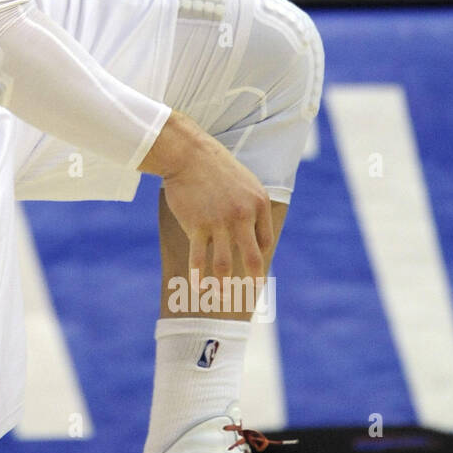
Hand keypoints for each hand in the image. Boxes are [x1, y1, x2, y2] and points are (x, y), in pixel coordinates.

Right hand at [144, 111, 273, 280]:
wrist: (188, 154)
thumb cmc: (215, 167)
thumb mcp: (244, 182)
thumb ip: (251, 206)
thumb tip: (251, 232)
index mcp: (258, 204)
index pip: (264, 241)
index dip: (258, 256)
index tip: (252, 270)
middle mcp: (242, 216)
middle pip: (252, 259)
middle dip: (251, 282)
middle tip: (248, 295)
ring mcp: (219, 222)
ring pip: (223, 264)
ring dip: (223, 286)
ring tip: (222, 298)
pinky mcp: (197, 225)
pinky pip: (199, 257)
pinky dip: (198, 276)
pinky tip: (198, 288)